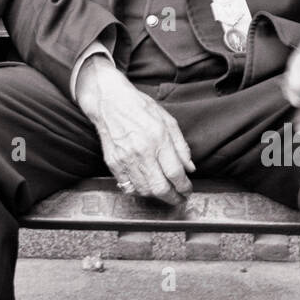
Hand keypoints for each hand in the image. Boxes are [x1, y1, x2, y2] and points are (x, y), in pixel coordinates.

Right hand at [75, 55, 194, 203]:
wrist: (109, 101)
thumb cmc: (139, 107)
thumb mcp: (168, 120)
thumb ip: (181, 146)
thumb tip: (190, 168)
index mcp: (158, 139)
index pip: (176, 173)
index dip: (184, 187)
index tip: (187, 190)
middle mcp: (142, 152)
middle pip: (160, 188)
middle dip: (173, 198)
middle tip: (179, 198)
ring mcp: (126, 159)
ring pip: (144, 190)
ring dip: (157, 196)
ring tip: (164, 192)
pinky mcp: (113, 163)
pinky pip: (128, 187)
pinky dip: (139, 191)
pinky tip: (145, 186)